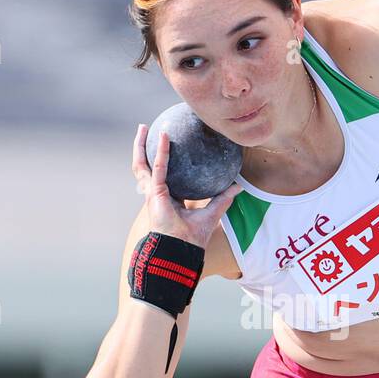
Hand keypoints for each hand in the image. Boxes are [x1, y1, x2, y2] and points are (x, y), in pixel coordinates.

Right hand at [131, 124, 242, 249]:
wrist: (183, 250)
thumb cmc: (194, 238)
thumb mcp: (212, 212)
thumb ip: (223, 198)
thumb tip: (238, 186)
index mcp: (167, 199)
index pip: (162, 176)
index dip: (162, 161)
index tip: (166, 145)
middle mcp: (156, 194)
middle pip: (146, 167)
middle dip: (142, 149)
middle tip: (147, 130)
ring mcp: (152, 193)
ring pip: (141, 164)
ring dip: (140, 145)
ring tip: (143, 127)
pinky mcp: (154, 192)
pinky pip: (159, 166)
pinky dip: (161, 151)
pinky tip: (163, 136)